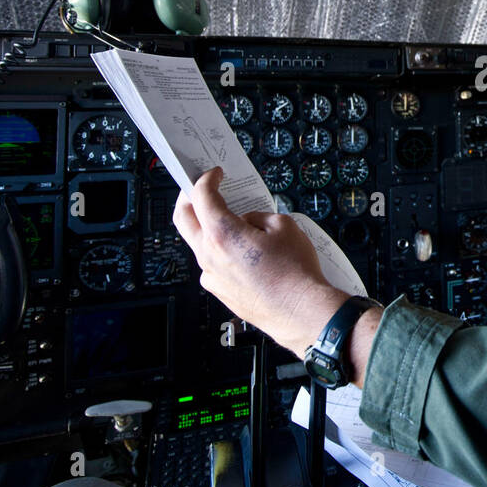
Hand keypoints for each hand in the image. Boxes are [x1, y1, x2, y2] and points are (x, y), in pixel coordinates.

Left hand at [173, 167, 347, 356]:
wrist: (302, 311)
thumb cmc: (296, 272)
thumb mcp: (284, 226)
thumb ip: (258, 217)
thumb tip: (248, 222)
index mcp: (223, 234)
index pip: (202, 196)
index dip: (207, 179)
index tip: (214, 175)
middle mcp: (209, 256)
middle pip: (184, 219)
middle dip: (189, 199)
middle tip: (199, 190)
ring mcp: (212, 277)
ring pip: (198, 244)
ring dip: (207, 228)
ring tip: (232, 224)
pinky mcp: (220, 292)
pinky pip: (212, 265)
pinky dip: (221, 252)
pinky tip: (243, 253)